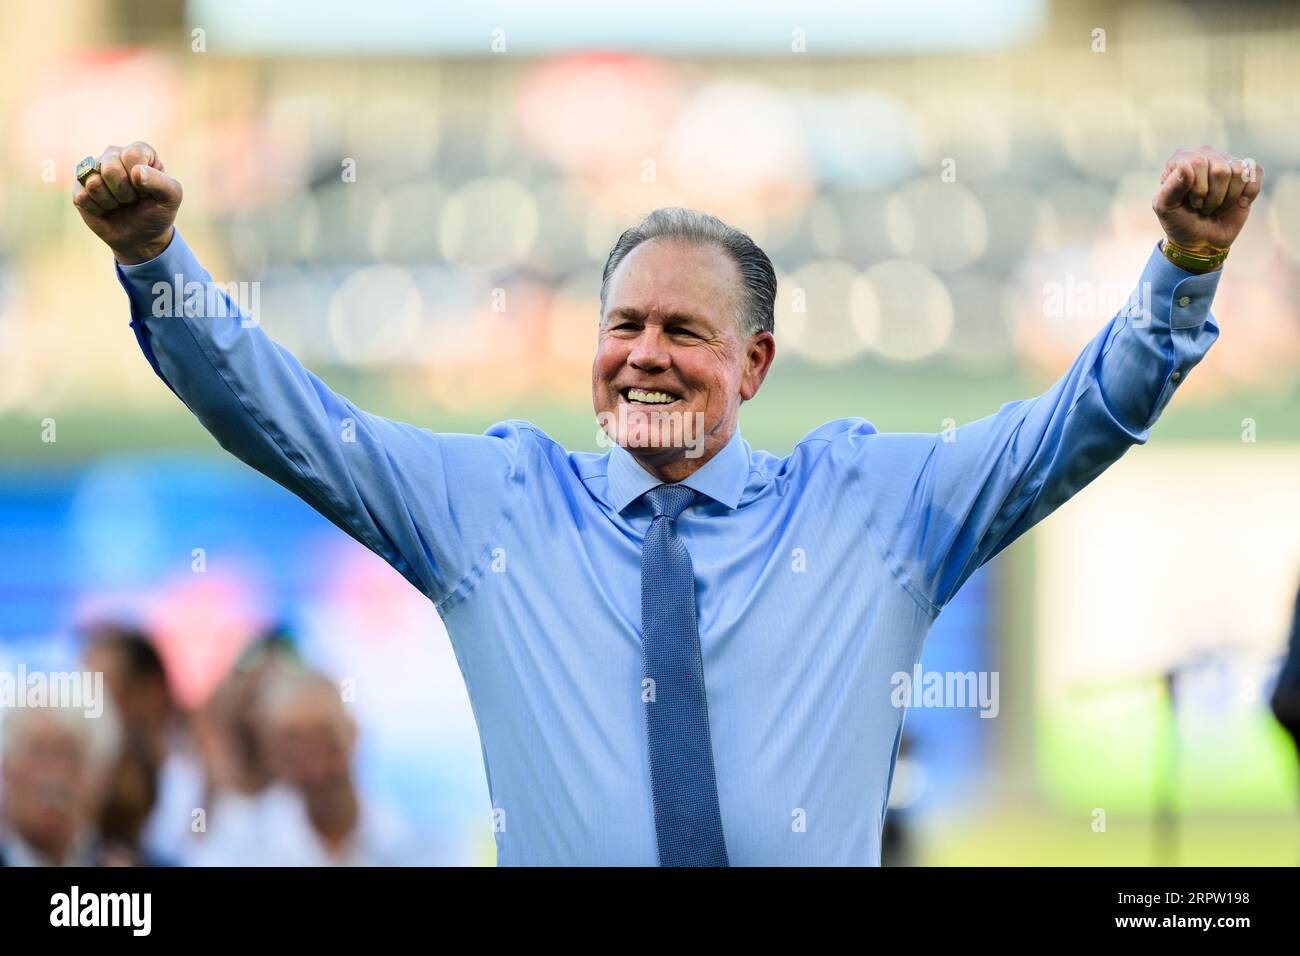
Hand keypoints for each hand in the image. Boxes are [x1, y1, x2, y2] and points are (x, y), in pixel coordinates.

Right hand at [72, 141, 182, 263]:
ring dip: (111, 201)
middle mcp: (113, 154)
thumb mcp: (172, 198)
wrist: (141, 237)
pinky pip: (82, 196)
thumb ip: (162, 182)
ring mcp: (93, 169)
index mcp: (138, 151)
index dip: (139, 178)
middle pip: (110, 167)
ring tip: (119, 203)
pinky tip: (106, 209)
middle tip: (132, 199)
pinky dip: (98, 209)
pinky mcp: (79, 186)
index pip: (132, 155)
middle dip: (125, 192)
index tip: (147, 190)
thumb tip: (136, 172)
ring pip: (94, 182)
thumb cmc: (157, 212)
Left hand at [1153, 145, 1262, 252]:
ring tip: (1216, 205)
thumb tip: (1185, 166)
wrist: (1201, 240)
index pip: (1198, 163)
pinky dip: (1249, 193)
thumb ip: (1171, 188)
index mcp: (1182, 159)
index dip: (1197, 189)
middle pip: (1220, 170)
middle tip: (1203, 207)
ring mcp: (1227, 163)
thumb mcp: (1165, 209)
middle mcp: (1205, 155)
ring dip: (1228, 198)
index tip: (1190, 203)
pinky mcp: (1246, 173)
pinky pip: (1256, 172)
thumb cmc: (1179, 222)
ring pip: (1238, 172)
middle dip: (1213, 197)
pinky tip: (1239, 203)